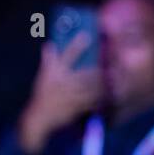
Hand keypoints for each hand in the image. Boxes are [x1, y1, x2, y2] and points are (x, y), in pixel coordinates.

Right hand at [18, 35, 102, 153]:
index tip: (87, 35)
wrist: (39, 119)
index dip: (76, 45)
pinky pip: (92, 101)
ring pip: (92, 88)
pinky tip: (109, 95)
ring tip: (115, 78)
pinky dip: (101, 98)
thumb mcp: (42, 78)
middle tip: (112, 64)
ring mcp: (70, 96)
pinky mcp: (76, 107)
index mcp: (54, 73)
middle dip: (99, 70)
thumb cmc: (42, 96)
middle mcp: (63, 83)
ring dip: (104, 84)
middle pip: (86, 73)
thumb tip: (48, 45)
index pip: (66, 55)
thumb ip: (47, 61)